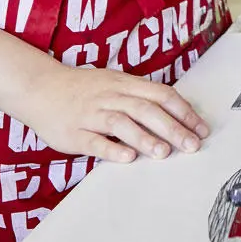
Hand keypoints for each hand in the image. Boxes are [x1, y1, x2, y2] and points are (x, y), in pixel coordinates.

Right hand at [8, 64, 209, 163]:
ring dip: (144, 138)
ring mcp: (90, 114)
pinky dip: (111, 149)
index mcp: (124, 84)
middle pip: (145, 109)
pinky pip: (94, 141)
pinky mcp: (73, 132)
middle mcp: (109, 97)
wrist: (39, 87)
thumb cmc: (83, 89)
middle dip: (172, 127)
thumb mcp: (114, 84)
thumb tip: (175, 115)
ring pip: (121, 123)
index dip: (183, 111)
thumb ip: (140, 97)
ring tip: (163, 153)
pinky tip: (127, 158)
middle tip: (192, 145)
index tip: (201, 128)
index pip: (160, 94)